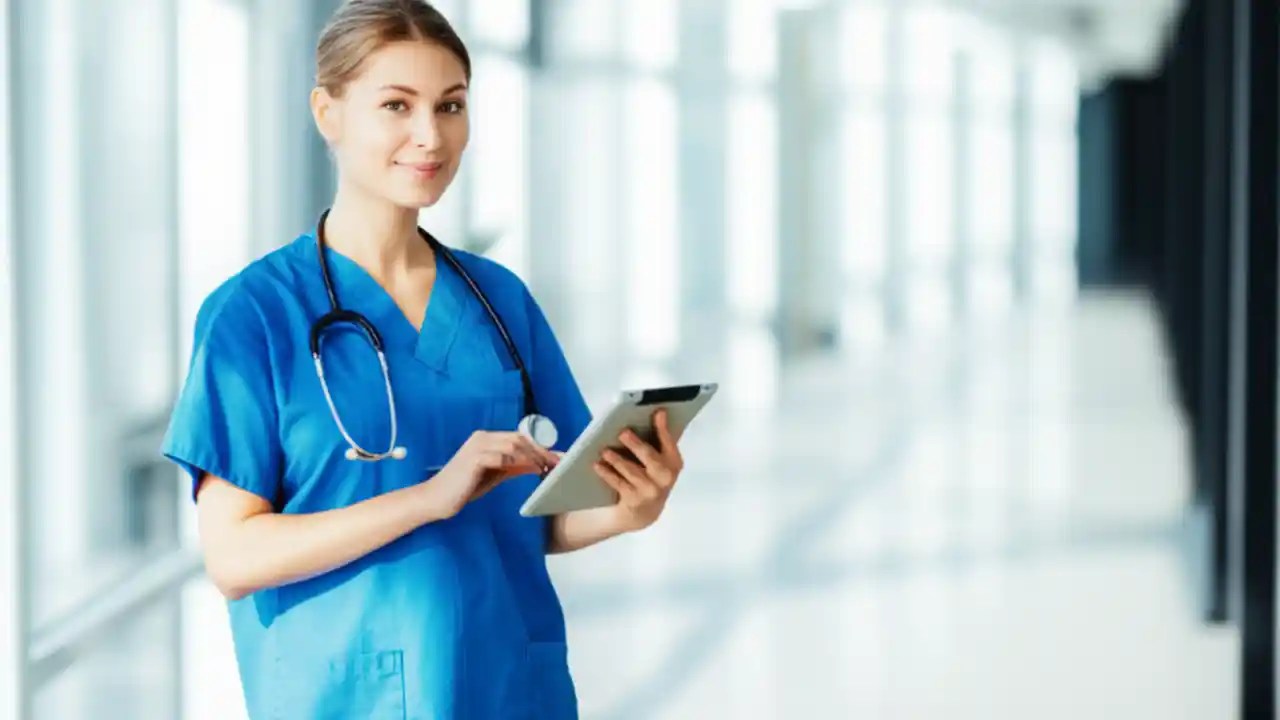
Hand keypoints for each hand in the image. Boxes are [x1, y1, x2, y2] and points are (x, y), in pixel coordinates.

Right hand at [423, 431, 559, 519]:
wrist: (436, 498)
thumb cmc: (464, 486)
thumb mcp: (494, 474)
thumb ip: (513, 467)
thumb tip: (537, 465)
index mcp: (486, 438)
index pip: (519, 438)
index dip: (539, 447)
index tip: (556, 459)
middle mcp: (482, 437)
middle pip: (519, 438)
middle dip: (541, 451)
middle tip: (556, 464)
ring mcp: (478, 446)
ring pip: (514, 445)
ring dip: (533, 456)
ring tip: (545, 469)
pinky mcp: (474, 458)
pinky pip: (503, 456)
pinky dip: (521, 462)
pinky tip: (532, 470)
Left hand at [593, 409, 684, 531]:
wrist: (644, 512)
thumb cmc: (650, 476)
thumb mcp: (658, 460)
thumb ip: (658, 439)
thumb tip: (656, 413)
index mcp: (674, 462)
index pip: (669, 441)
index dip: (663, 427)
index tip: (658, 412)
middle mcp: (665, 477)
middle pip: (649, 456)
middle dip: (635, 444)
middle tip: (622, 432)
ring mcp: (650, 490)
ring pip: (631, 471)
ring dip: (617, 460)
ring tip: (605, 450)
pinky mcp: (635, 500)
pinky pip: (619, 484)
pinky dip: (607, 474)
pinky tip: (598, 465)